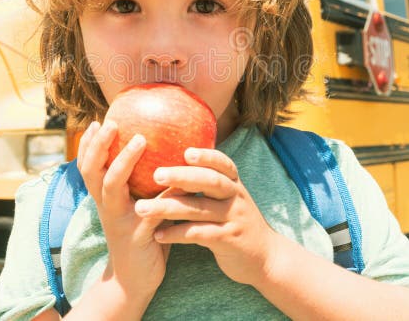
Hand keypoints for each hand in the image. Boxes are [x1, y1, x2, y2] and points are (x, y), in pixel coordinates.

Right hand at [76, 120, 170, 299]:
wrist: (136, 279)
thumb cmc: (142, 235)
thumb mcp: (138, 205)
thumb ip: (144, 182)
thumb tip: (168, 148)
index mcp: (105, 198)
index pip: (89, 167)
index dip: (89, 145)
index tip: (99, 120)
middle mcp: (106, 206)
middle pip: (92, 171)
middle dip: (98, 146)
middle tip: (111, 122)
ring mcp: (119, 221)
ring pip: (112, 187)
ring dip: (123, 162)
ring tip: (139, 140)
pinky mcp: (137, 235)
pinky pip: (149, 209)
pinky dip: (163, 193)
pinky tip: (179, 179)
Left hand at [132, 147, 281, 286]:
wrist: (266, 257)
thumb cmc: (237, 223)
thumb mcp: (230, 199)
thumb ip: (210, 184)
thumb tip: (178, 162)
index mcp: (235, 184)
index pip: (223, 163)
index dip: (206, 156)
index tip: (185, 151)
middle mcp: (236, 198)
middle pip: (210, 181)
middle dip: (182, 176)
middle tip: (156, 175)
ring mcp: (234, 219)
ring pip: (199, 209)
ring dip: (168, 208)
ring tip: (142, 208)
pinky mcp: (229, 241)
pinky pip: (199, 234)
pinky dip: (177, 234)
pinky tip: (158, 235)